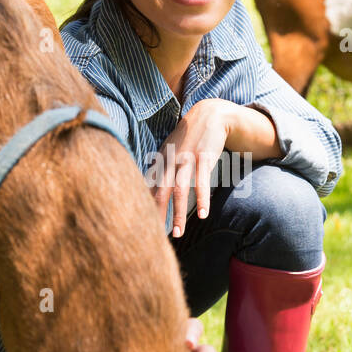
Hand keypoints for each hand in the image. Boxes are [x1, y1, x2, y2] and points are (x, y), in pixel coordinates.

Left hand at [149, 99, 280, 237]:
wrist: (210, 113)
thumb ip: (159, 166)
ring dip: (178, 213)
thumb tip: (146, 185)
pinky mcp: (204, 158)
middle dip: (157, 215)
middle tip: (155, 238)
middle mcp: (171, 160)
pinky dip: (202, 199)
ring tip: (178, 233)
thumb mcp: (170, 148)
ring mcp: (187, 158)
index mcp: (161, 160)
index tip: (142, 226)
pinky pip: (202, 182)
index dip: (144, 207)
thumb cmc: (188, 135)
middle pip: (160, 191)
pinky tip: (203, 215)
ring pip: (179, 190)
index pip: (148, 187)